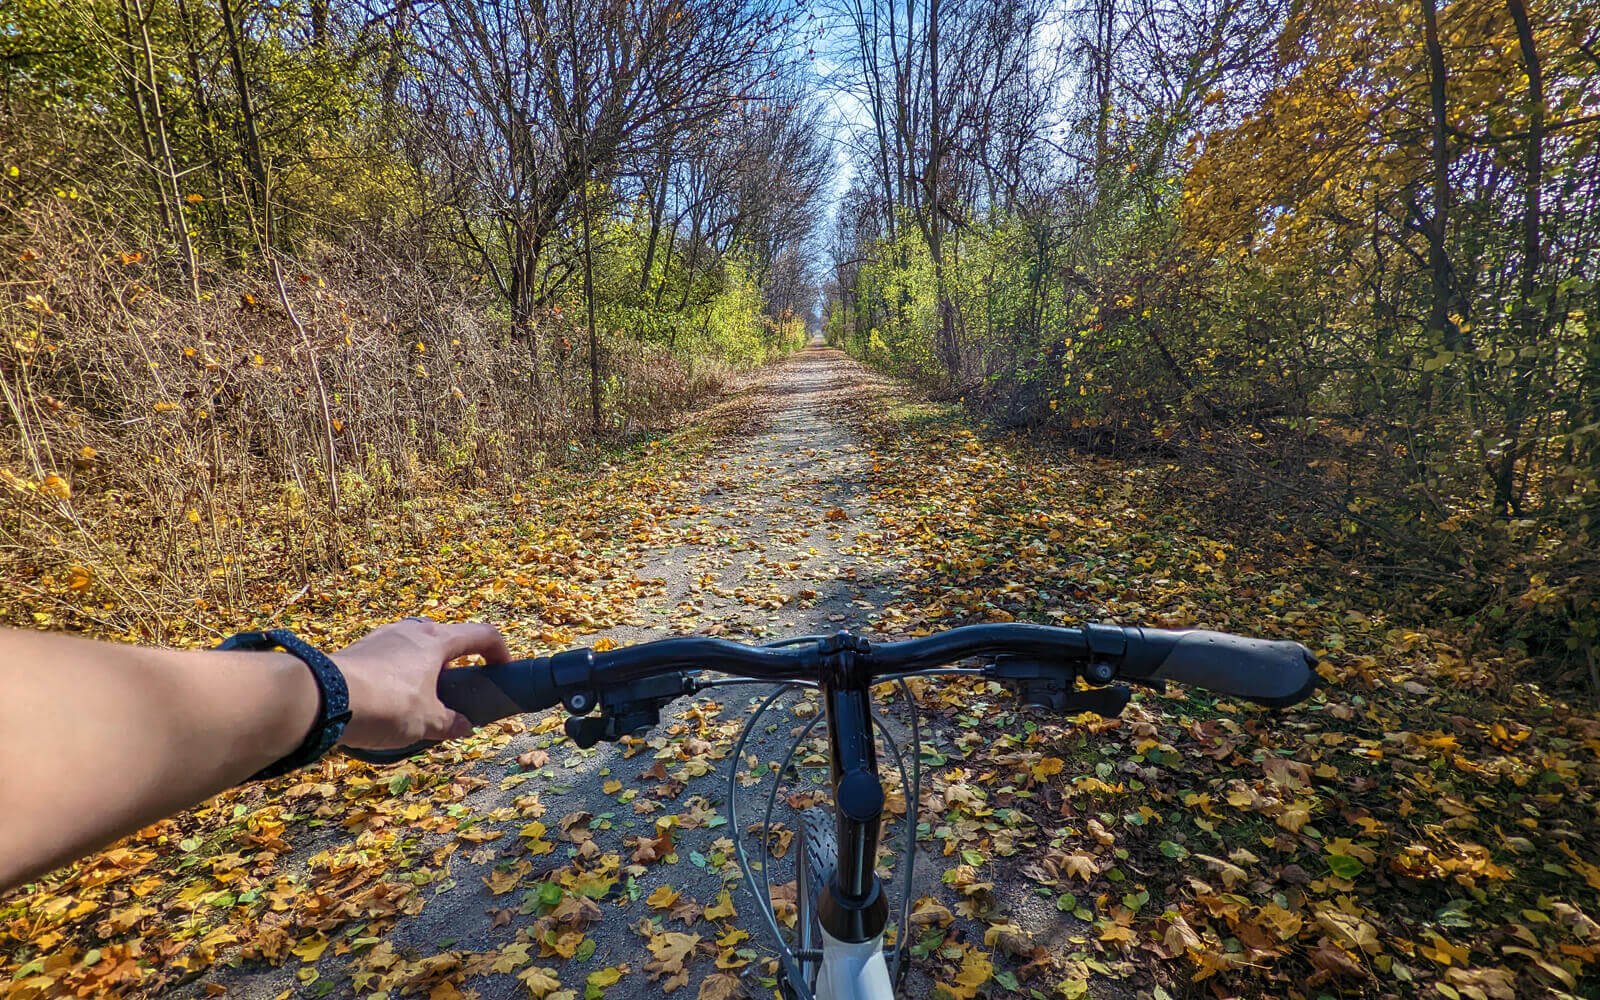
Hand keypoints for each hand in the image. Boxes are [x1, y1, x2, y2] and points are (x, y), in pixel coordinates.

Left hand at [332, 619, 509, 748]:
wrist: (321, 699)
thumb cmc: (386, 705)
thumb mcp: (426, 722)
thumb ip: (450, 723)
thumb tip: (464, 725)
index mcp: (437, 641)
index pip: (482, 635)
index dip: (500, 652)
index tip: (503, 670)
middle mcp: (411, 631)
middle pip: (446, 639)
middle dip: (457, 663)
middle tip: (456, 692)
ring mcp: (382, 637)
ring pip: (414, 648)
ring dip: (424, 669)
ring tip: (419, 701)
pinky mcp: (358, 649)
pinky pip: (389, 658)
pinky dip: (398, 675)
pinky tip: (388, 702)